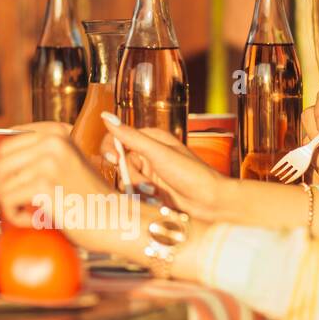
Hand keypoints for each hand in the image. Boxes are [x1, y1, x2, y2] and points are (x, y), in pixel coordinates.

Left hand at [0, 128, 121, 251]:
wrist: (118, 220)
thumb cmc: (89, 198)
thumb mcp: (67, 163)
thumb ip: (39, 154)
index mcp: (55, 132)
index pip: (6, 142)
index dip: (3, 166)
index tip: (13, 182)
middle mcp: (52, 141)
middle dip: (3, 186)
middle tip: (19, 203)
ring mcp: (48, 161)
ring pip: (1, 182)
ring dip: (10, 204)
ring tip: (30, 212)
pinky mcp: (45, 185)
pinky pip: (9, 200)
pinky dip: (16, 216)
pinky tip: (35, 219)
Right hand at [99, 117, 232, 223]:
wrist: (212, 203)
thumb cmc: (192, 174)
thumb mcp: (159, 153)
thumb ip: (130, 136)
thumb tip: (106, 116)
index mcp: (150, 139)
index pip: (116, 137)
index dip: (111, 148)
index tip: (114, 160)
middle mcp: (147, 154)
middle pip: (120, 162)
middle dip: (131, 176)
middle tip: (146, 186)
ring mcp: (149, 173)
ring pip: (126, 179)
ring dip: (139, 189)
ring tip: (157, 195)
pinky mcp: (150, 190)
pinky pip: (134, 193)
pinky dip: (142, 198)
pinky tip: (158, 202)